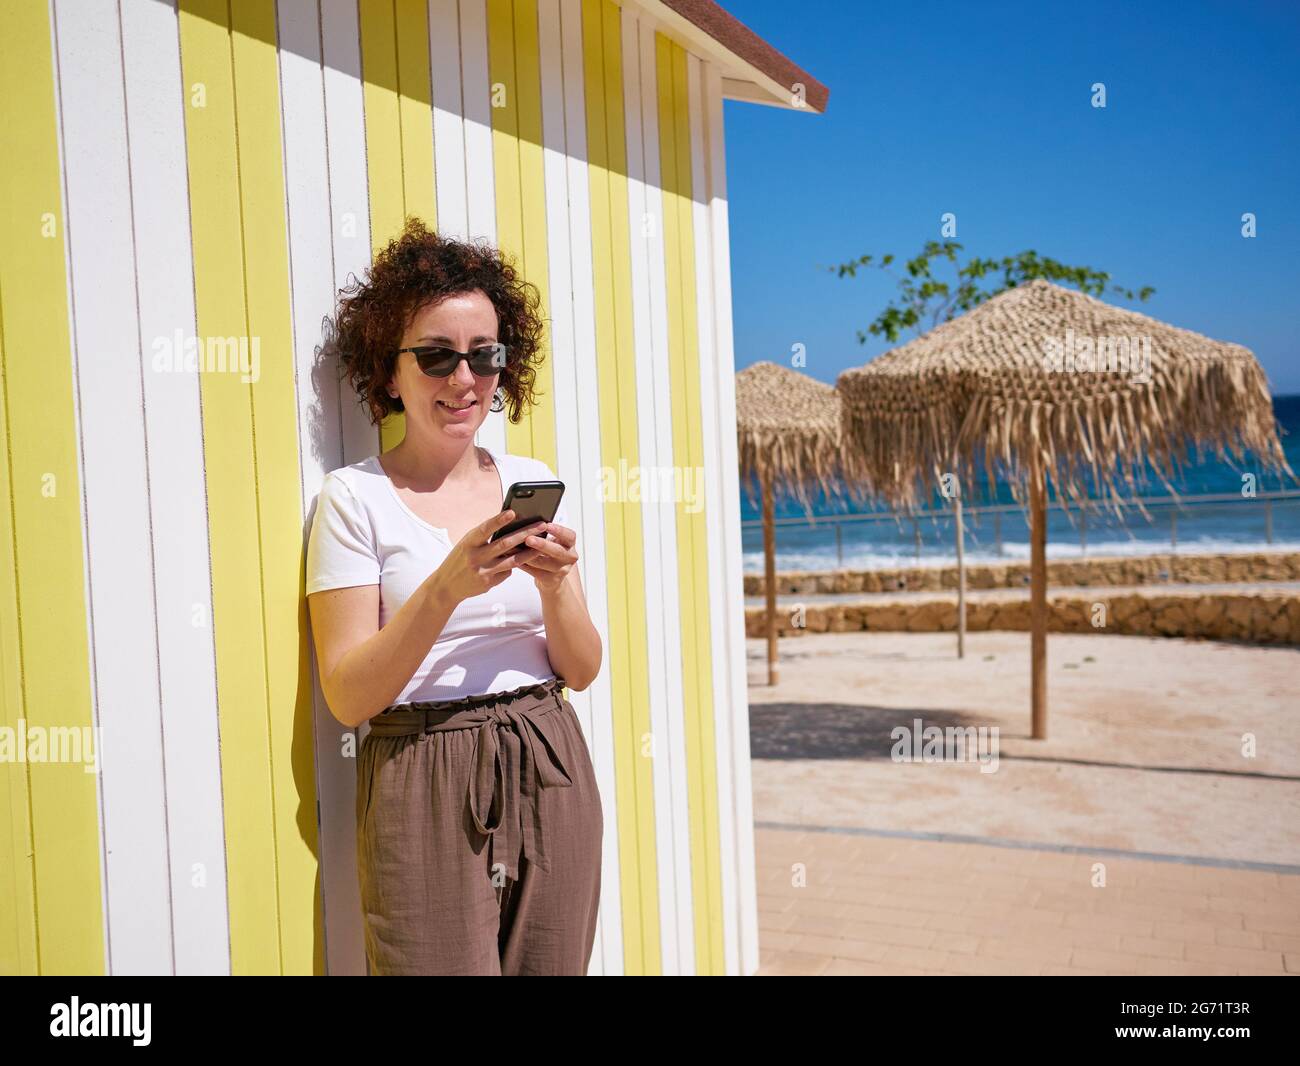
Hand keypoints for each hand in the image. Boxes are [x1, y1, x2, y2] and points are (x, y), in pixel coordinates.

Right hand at [431, 509, 545, 604]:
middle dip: (526, 534)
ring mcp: (483, 571)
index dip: (498, 520)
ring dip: (530, 552)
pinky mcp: (488, 582)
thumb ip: (484, 537)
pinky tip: (523, 560)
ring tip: (543, 544)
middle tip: (542, 526)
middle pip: (505, 544)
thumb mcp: (466, 545)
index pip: (485, 529)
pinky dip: (515, 564)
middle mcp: (475, 556)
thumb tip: (508, 526)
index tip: (513, 512)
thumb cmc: (459, 560)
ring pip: (512, 560)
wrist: (446, 586)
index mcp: (468, 543)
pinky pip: (507, 572)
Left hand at [515, 522, 578, 593]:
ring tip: (515, 549)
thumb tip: (525, 521)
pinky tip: (513, 559)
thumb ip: (544, 533)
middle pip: (557, 551)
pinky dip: (523, 564)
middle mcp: (569, 557)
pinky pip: (535, 572)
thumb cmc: (549, 552)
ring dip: (528, 556)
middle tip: (528, 539)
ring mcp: (561, 570)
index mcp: (570, 544)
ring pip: (544, 563)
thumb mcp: (553, 541)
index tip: (546, 525)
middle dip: (542, 545)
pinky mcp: (550, 580)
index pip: (569, 536)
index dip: (559, 531)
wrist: (553, 576)